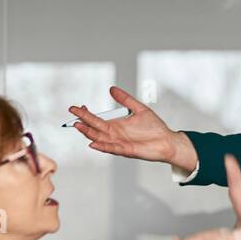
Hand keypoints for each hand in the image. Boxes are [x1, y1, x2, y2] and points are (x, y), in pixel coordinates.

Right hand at [67, 86, 197, 169]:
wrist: (167, 140)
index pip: (96, 120)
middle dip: (83, 121)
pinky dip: (103, 146)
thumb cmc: (155, 128)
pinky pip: (112, 149)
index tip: (78, 107)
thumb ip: (125, 99)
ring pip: (100, 139)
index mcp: (116, 125)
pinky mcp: (127, 150)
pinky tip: (93, 142)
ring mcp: (120, 143)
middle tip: (73, 114)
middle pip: (94, 128)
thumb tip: (112, 89)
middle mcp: (115, 135)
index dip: (86, 114)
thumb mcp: (139, 109)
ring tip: (78, 126)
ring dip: (89, 133)